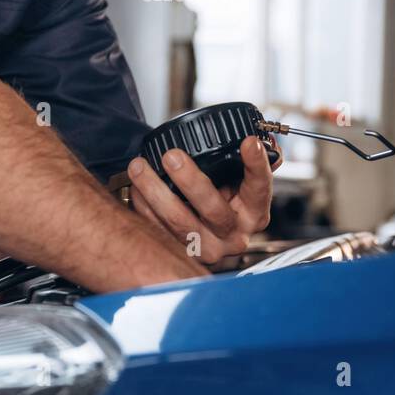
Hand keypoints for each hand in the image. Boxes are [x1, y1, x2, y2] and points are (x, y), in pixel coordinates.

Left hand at [127, 135, 281, 263]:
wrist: (210, 238)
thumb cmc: (225, 201)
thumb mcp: (241, 185)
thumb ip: (246, 165)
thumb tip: (257, 140)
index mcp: (254, 213)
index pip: (259, 187)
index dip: (256, 165)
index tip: (248, 143)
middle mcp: (234, 235)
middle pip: (213, 210)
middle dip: (190, 181)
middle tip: (172, 156)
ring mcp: (208, 248)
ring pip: (180, 223)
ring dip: (155, 191)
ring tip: (139, 167)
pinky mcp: (183, 255)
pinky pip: (159, 231)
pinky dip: (144, 207)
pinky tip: (135, 187)